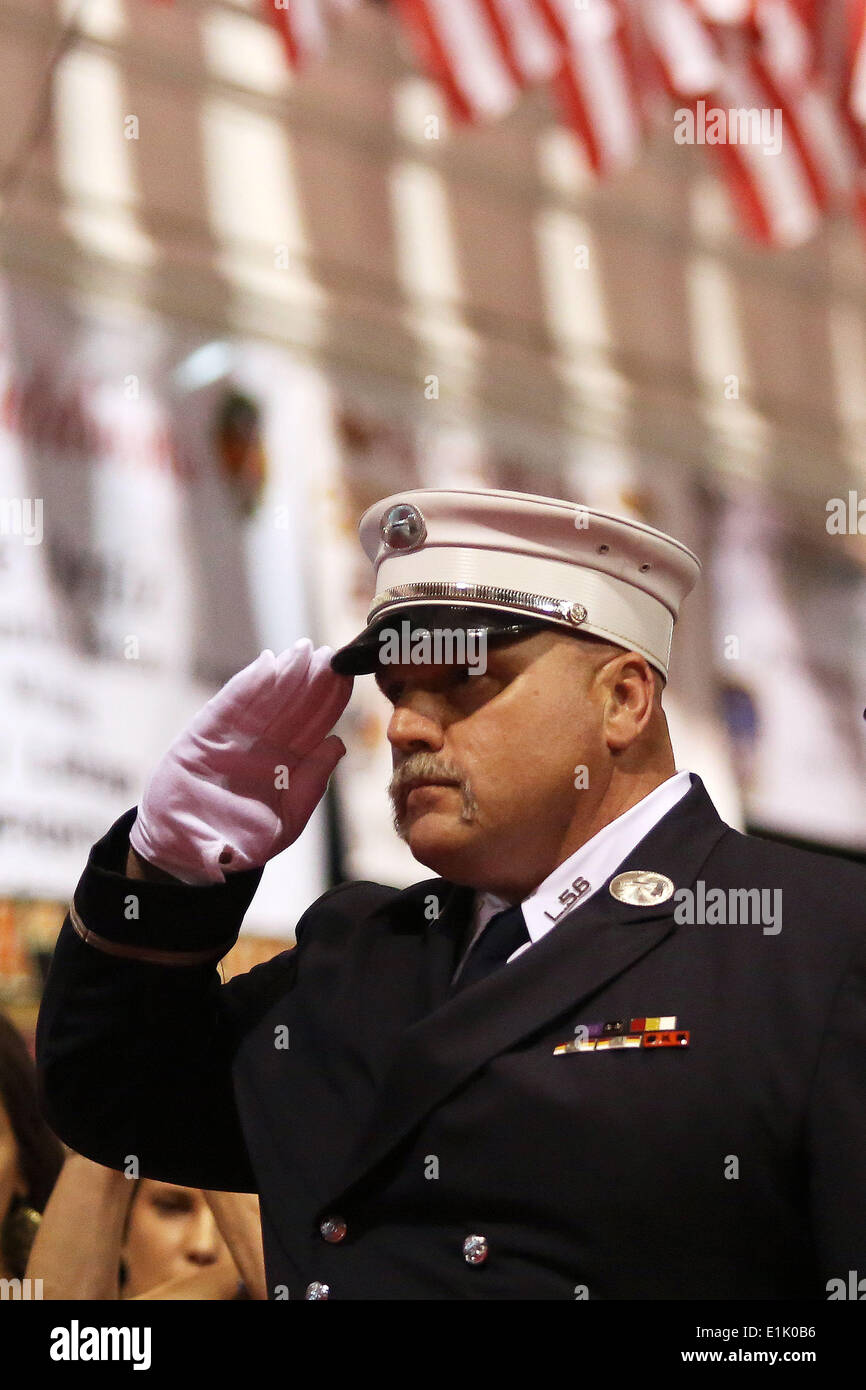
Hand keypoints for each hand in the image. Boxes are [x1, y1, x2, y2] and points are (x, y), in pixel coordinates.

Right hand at [128, 640, 352, 884]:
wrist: (187, 859)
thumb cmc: (240, 844)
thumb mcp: (286, 822)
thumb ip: (311, 785)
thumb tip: (338, 744)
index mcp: (286, 765)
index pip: (313, 727)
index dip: (329, 701)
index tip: (347, 675)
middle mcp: (262, 747)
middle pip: (293, 706)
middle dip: (312, 679)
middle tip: (331, 653)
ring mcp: (233, 740)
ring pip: (265, 700)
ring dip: (285, 674)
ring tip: (303, 651)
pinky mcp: (203, 738)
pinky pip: (229, 706)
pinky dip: (247, 684)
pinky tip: (267, 664)